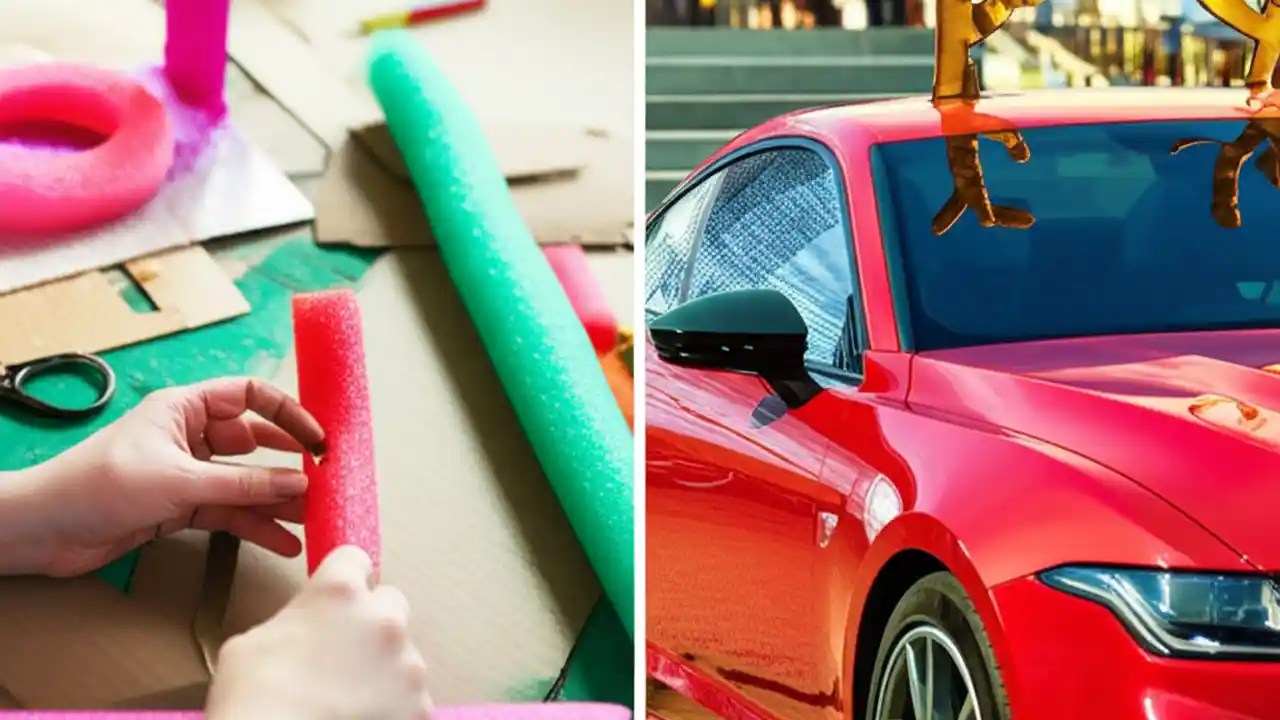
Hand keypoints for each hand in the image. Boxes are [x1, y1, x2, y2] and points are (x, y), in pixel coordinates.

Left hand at [0, 378, 323, 576]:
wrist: (45, 529)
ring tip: (314, 516)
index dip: (287, 412)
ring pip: (247, 483)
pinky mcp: (182, 507)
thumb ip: (244, 483)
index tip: (318, 437)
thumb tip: (298, 483)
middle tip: (326, 479)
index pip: (249, 396)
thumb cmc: (97, 484)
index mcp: (185, 408)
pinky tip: (283, 541)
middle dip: (291, 462)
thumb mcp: (180, 480)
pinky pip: (231, 512)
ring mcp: (188, 473)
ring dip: (278, 500)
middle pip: (256, 443)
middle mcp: (190, 436)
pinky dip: (256, 526)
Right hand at [206, 546, 431, 719]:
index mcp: (340, 592)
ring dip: (383, 670)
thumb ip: (294, 622)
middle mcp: (383, 619)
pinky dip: (393, 710)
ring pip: (403, 656)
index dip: (341, 580)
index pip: (354, 559)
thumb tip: (305, 632)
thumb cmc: (253, 698)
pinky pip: (411, 700)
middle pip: (391, 603)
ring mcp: (408, 665)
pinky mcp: (420, 707)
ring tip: (349, 701)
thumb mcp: (253, 642)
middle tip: (343, 655)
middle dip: (371, 622)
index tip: (334, 600)